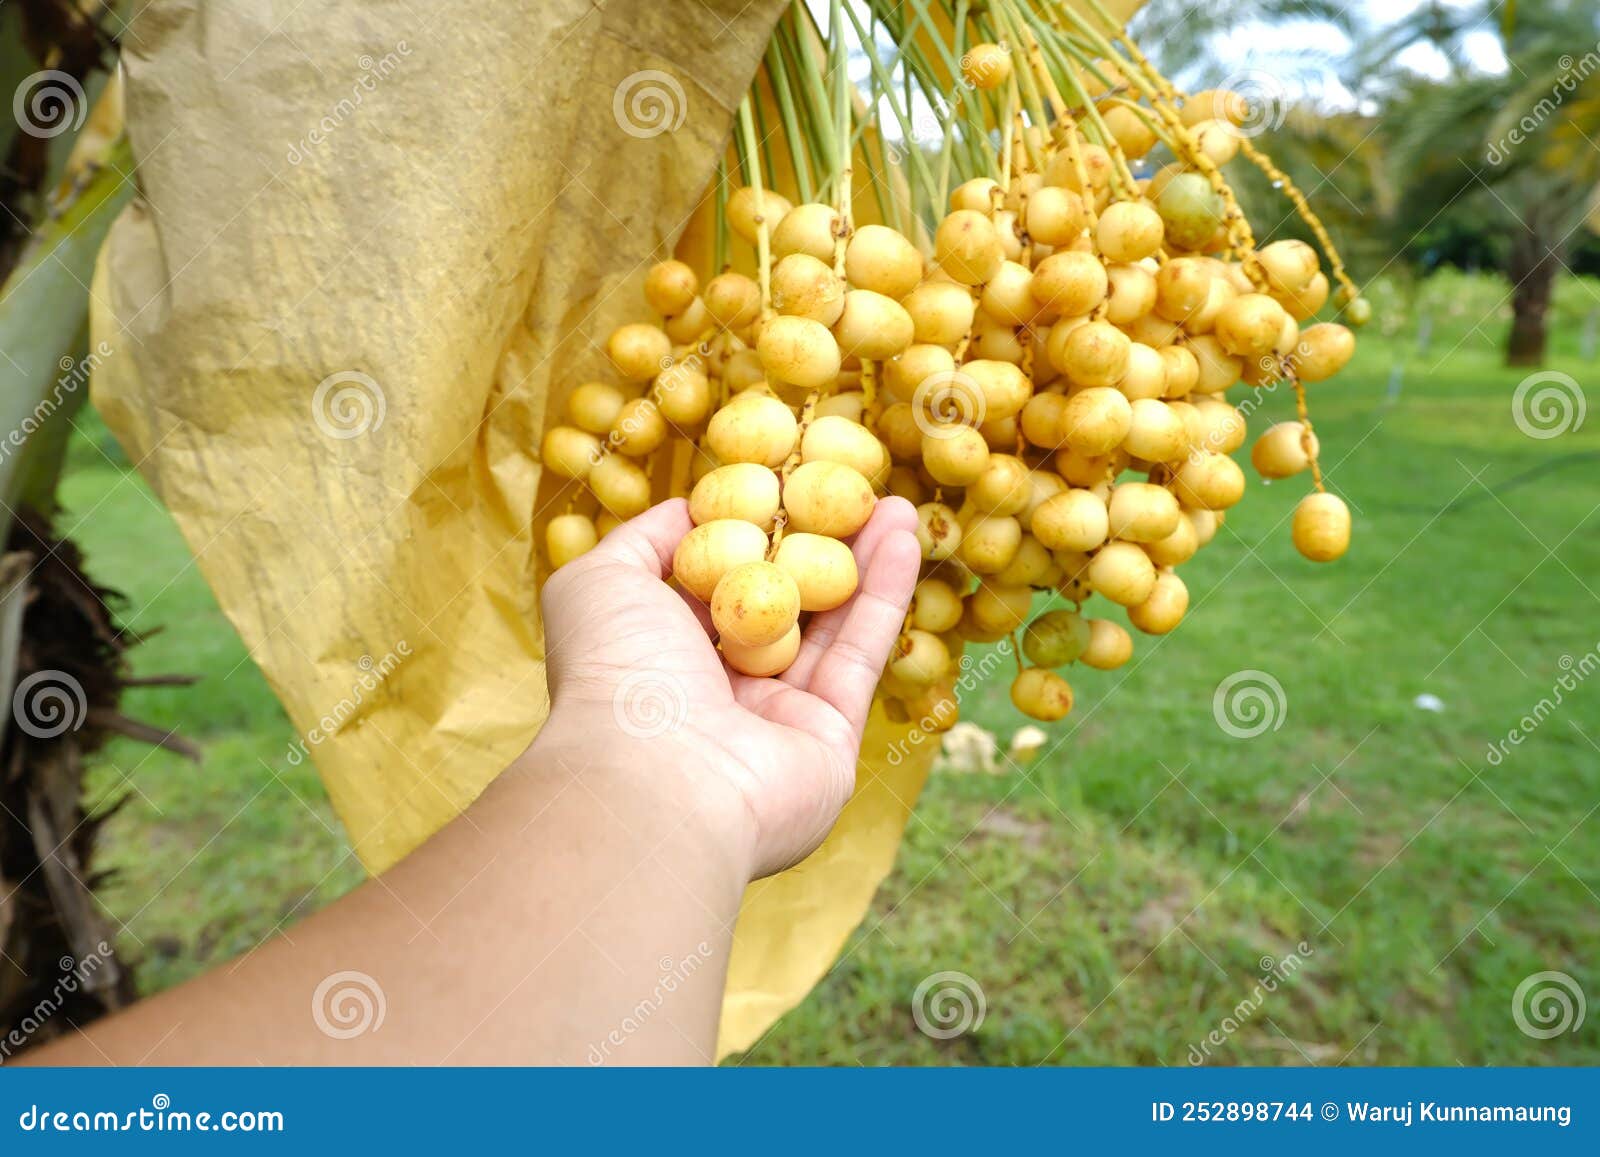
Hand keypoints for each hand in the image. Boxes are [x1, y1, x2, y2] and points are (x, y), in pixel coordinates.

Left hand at [538, 496, 920, 878]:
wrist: (657, 780)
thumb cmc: (616, 674)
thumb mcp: (601, 580)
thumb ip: (643, 539)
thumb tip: (689, 512)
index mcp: (662, 655)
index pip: (715, 583)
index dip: (752, 530)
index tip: (783, 480)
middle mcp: (719, 690)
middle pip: (782, 601)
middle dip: (817, 542)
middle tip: (851, 488)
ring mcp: (777, 718)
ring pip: (828, 626)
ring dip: (862, 560)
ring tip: (893, 501)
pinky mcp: (830, 740)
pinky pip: (860, 657)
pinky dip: (884, 596)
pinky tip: (903, 540)